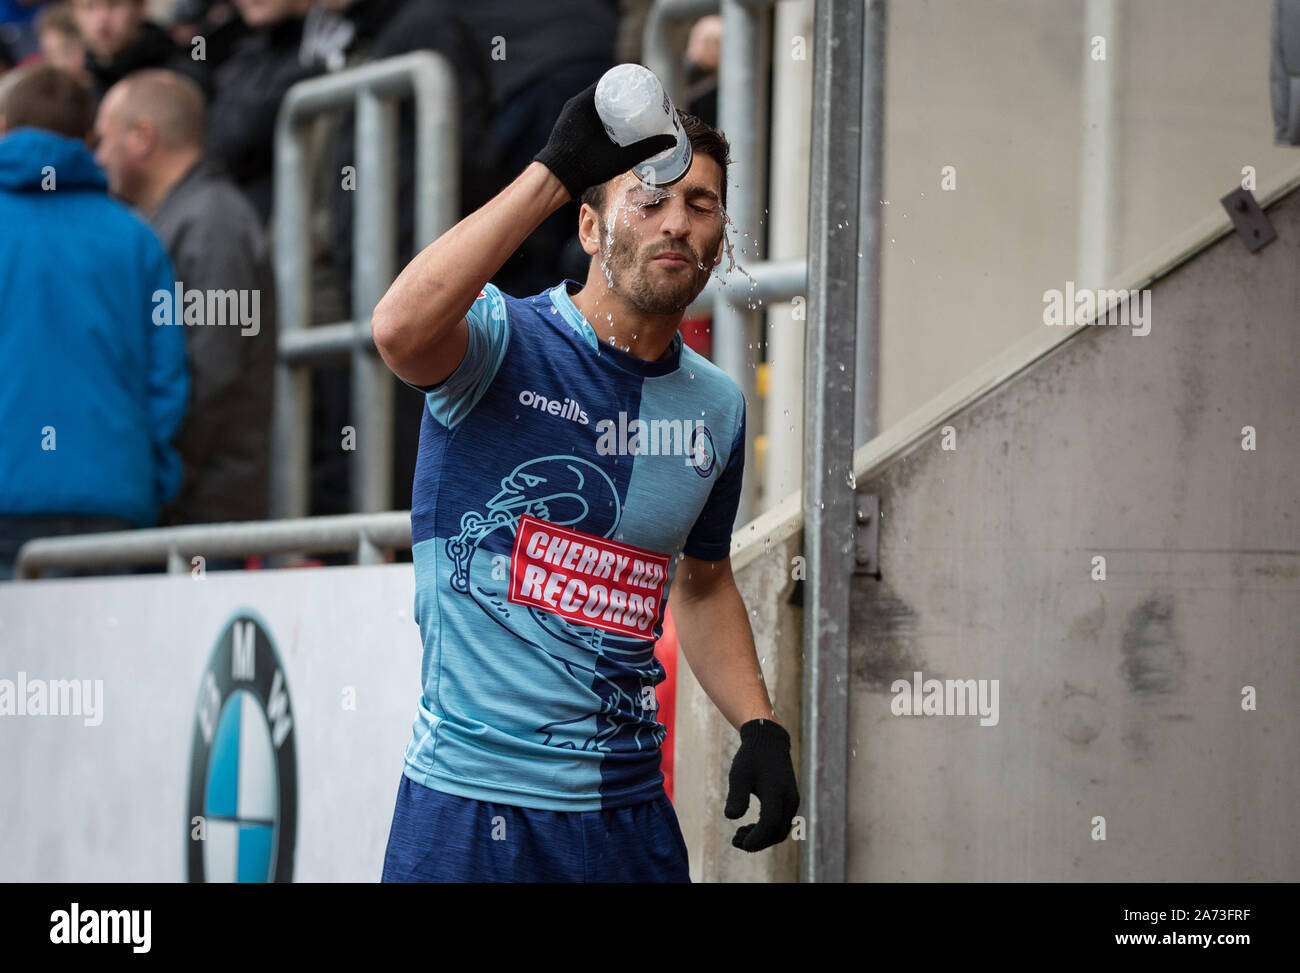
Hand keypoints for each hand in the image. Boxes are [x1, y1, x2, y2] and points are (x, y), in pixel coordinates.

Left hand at [532, 81, 676, 200]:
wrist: (556, 180)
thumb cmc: (585, 168)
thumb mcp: (619, 158)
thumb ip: (645, 149)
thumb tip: (671, 140)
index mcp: (586, 102)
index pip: (612, 80)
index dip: (630, 77)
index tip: (648, 78)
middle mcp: (579, 103)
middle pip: (608, 88)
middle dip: (628, 88)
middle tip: (648, 93)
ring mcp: (575, 113)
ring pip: (600, 100)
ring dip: (618, 99)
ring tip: (639, 103)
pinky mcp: (574, 124)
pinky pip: (593, 111)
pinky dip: (607, 110)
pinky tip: (620, 118)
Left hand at [724, 718, 799, 851]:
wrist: (768, 741)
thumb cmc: (751, 757)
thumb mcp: (739, 775)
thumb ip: (736, 796)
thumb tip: (731, 817)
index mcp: (777, 793)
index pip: (770, 826)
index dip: (755, 839)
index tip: (738, 843)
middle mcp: (789, 800)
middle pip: (777, 833)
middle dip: (756, 842)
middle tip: (734, 840)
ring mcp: (792, 801)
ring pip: (780, 831)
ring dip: (762, 838)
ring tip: (739, 834)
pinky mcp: (790, 801)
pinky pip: (782, 824)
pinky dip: (767, 830)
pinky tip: (749, 826)